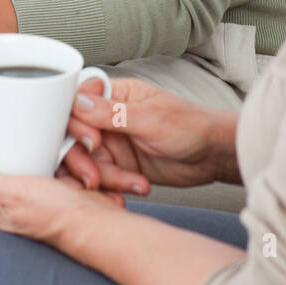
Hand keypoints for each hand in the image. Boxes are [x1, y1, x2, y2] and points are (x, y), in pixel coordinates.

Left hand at [0, 126, 126, 246]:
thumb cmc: (60, 217)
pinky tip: (51, 145)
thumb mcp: (16, 195)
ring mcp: (31, 196)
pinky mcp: (52, 188)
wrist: (98, 224)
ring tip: (24, 136)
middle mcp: (10, 204)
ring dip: (24, 150)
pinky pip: (44, 164)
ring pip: (18, 165)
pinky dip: (48, 153)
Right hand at [63, 76, 227, 194]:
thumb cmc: (189, 126)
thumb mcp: (149, 118)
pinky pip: (102, 179)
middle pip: (73, 137)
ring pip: (86, 162)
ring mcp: (112, 143)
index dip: (75, 125)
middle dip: (82, 160)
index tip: (91, 142)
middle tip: (95, 176)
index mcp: (114, 95)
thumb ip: (111, 113)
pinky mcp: (119, 166)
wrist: (212, 157)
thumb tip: (78, 101)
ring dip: (104, 178)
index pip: (76, 105)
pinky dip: (114, 188)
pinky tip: (136, 189)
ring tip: (132, 184)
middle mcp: (108, 118)